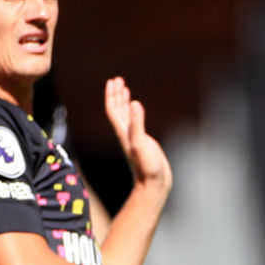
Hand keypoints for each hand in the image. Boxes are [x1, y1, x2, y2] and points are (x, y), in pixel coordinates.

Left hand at [106, 77, 170, 195]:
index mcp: (123, 133)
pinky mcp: (143, 142)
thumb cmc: (147, 168)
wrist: (153, 184)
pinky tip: (137, 109)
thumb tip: (134, 103)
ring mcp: (135, 138)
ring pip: (125, 115)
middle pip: (117, 110)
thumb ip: (137, 124)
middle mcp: (126, 133)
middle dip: (116, 94)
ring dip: (124, 101)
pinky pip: (136, 123)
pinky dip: (135, 112)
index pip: (113, 110)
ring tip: (125, 89)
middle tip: (118, 80)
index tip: (113, 81)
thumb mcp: (141, 143)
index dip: (111, 95)